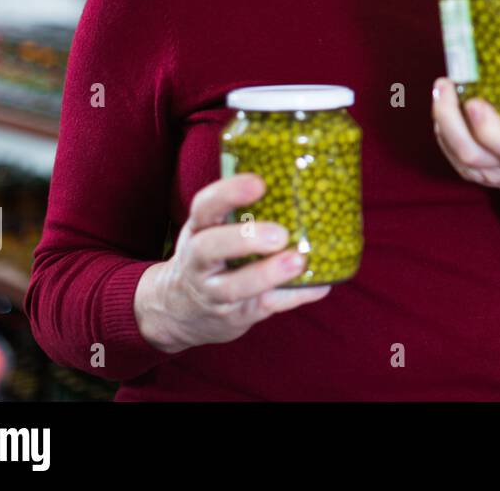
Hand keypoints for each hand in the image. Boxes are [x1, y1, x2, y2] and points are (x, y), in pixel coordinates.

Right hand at [133, 174, 330, 353]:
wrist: (179, 312)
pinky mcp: (235, 316)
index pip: (204, 207)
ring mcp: (214, 292)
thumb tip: (307, 183)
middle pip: (209, 248)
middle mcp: (199, 262)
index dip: (228, 193)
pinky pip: (264, 307)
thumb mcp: (212, 230)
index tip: (259, 183)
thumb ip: (244, 210)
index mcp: (198, 230)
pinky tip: (320, 285)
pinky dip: (294, 296)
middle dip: (244, 239)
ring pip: (234, 287)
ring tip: (297, 261)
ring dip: (267, 274)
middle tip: (280, 234)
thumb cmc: (211, 257)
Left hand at [432, 42, 499, 206]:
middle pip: (470, 152)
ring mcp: (486, 170)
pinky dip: (442, 129)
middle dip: (451, 120)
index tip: (475, 101)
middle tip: (446, 84)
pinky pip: (449, 153)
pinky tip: (442, 103)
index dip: (487, 129)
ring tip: (441, 86)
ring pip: (456, 152)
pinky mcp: (472, 170)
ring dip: (442, 120)